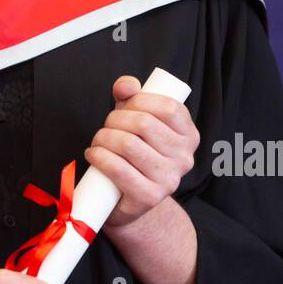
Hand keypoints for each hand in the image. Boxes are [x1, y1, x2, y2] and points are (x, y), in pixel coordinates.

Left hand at [84, 75, 200, 231]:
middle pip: (144, 124)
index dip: (140, 100)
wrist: (129, 198)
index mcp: (189, 135)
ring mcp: (169, 179)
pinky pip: (119, 169)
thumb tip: (126, 85)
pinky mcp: (150, 197)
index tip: (124, 106)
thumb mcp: (135, 118)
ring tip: (98, 141)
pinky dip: (100, 157)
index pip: (169, 107)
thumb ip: (131, 95)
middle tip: (106, 127)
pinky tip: (93, 154)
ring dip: (103, 138)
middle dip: (115, 119)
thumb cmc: (134, 152)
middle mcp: (185, 158)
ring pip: (129, 145)